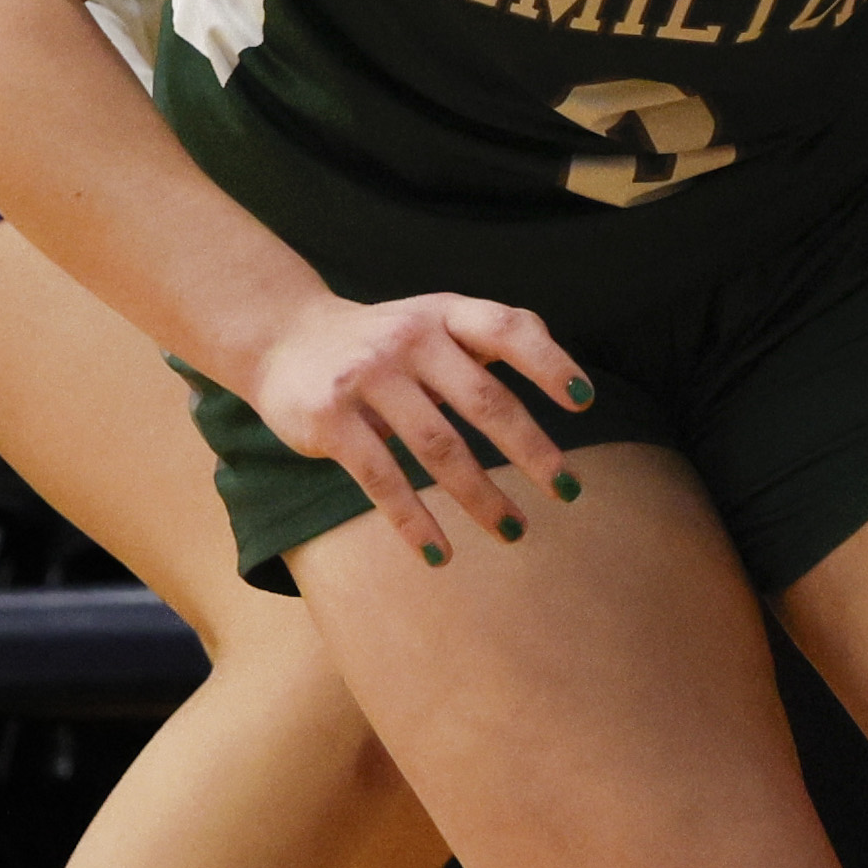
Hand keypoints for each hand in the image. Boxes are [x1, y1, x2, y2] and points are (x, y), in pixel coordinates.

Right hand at [245, 287, 594, 565]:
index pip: (507, 327)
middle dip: (531, 449)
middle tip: (568, 490)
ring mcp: (366, 377)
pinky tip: (439, 554)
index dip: (549, 362)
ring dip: (481, 496)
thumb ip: (489, 341)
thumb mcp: (433, 320)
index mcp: (443, 313)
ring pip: (437, 446)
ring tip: (514, 531)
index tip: (585, 402)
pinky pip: (382, 478)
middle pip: (483, 398)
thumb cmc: (382, 340)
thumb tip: (572, 380)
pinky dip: (414, 522)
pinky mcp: (330, 420)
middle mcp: (408, 337)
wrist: (283, 338)